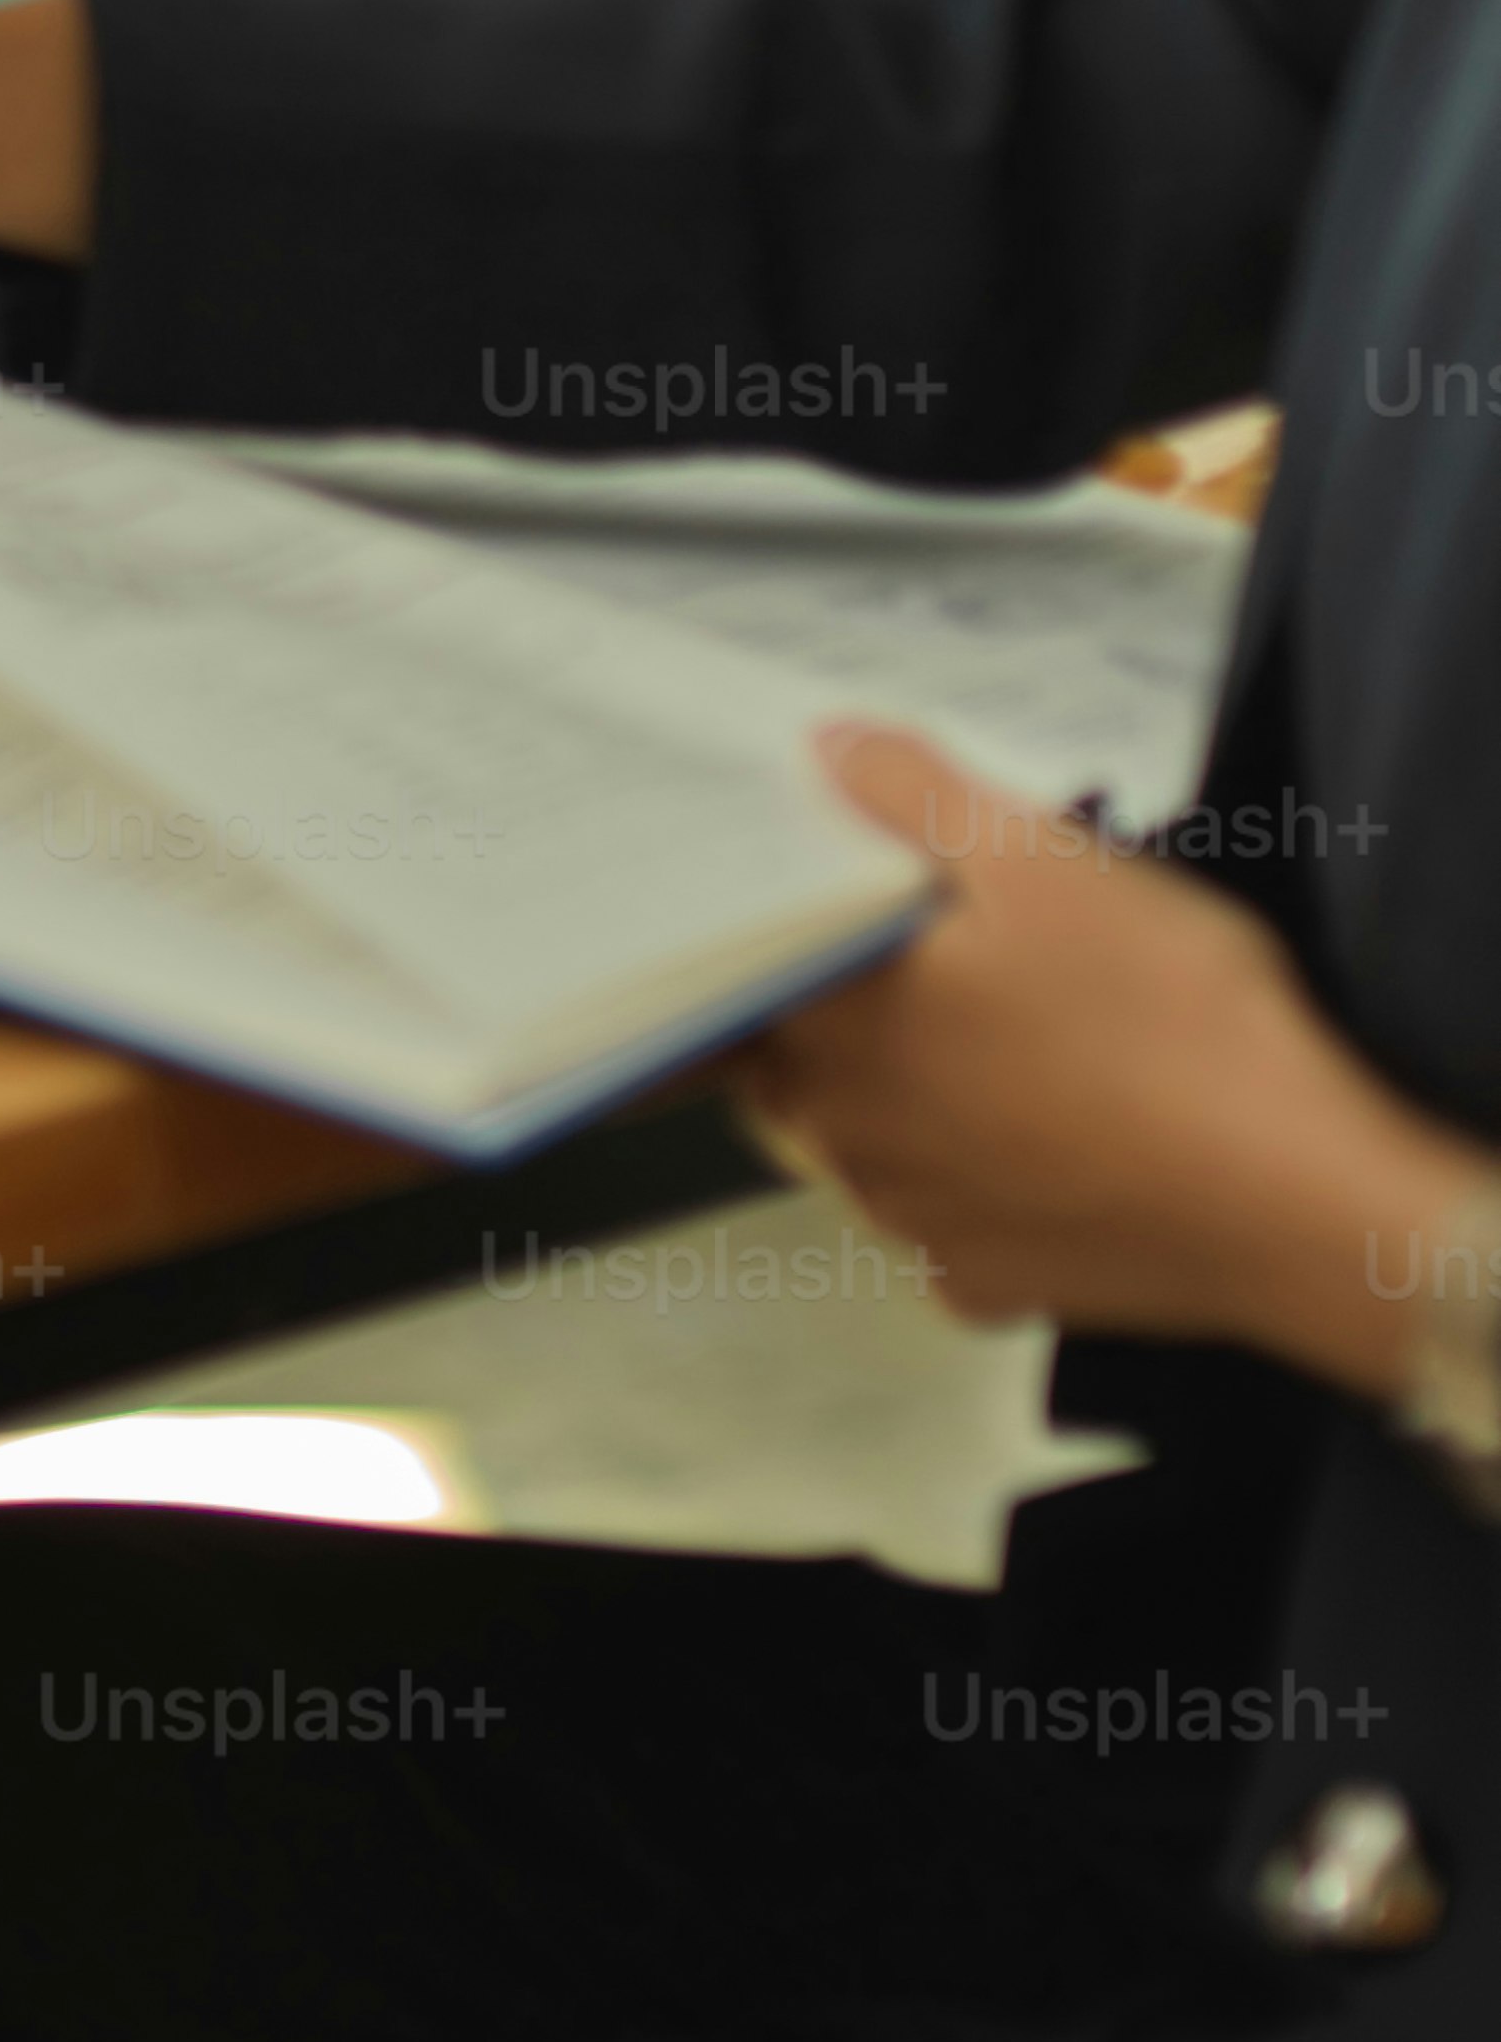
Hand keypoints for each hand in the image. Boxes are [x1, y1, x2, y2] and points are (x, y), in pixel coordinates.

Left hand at [737, 722, 1485, 1373]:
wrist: (1310, 1205)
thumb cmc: (1168, 1022)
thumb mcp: (1048, 862)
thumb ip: (916, 795)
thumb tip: (825, 751)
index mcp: (833, 1029)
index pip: (732, 981)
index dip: (752, 943)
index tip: (789, 916)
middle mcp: (844, 1139)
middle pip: (788, 1063)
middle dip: (828, 1017)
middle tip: (917, 971)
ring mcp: (916, 1226)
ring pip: (866, 1147)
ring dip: (901, 1103)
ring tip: (994, 1051)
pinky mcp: (995, 1290)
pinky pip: (952, 1230)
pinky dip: (981, 1191)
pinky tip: (1043, 1151)